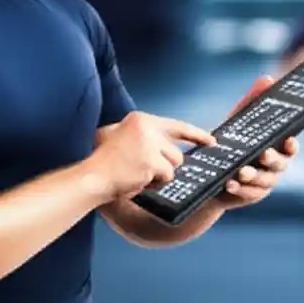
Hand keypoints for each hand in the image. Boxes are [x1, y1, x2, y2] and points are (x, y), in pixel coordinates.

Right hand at [86, 112, 215, 201]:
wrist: (91, 178)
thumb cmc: (104, 162)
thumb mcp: (120, 136)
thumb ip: (145, 135)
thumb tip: (171, 144)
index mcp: (141, 119)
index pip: (177, 126)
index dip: (196, 135)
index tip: (211, 141)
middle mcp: (147, 127)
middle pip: (177, 152)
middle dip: (167, 166)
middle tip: (153, 171)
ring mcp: (151, 144)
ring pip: (174, 165)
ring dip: (160, 175)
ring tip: (138, 174)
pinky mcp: (152, 161)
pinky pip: (166, 177)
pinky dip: (154, 183)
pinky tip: (138, 180)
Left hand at [206, 75, 300, 211]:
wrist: (209, 175)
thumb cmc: (230, 144)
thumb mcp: (238, 122)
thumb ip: (252, 102)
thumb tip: (267, 79)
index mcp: (276, 147)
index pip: (291, 147)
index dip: (292, 145)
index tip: (289, 140)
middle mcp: (275, 166)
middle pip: (280, 164)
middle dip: (273, 159)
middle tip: (263, 154)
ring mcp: (264, 183)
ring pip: (266, 181)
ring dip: (254, 176)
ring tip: (241, 172)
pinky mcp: (251, 195)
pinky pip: (250, 194)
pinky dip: (240, 188)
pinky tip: (229, 183)